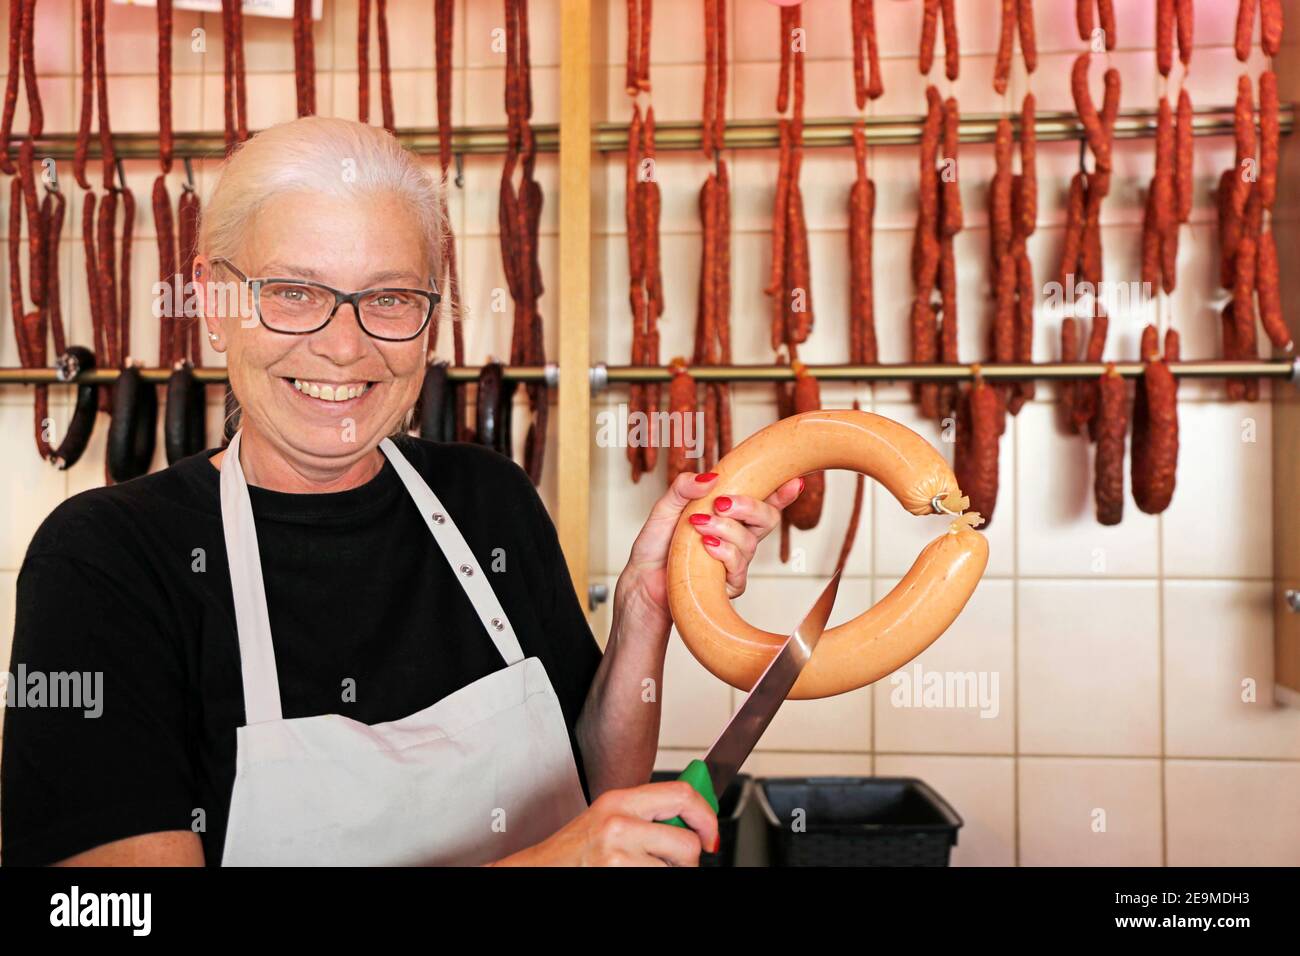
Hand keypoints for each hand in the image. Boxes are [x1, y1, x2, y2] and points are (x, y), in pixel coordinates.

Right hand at [488, 781, 719, 866]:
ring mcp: (617, 855)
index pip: (682, 795)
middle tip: (674, 864)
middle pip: (687, 843)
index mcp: (620, 800)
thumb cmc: (574, 850)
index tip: (712, 835)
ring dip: (667, 875)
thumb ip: (647, 814)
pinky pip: (657, 881)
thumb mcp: (609, 818)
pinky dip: (651, 882)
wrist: (542, 870)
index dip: (707, 816)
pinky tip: (630, 877)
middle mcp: (619, 823)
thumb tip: (695, 817)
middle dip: (688, 861)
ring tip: (640, 870)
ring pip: (674, 871)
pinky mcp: (616, 876)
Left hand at [618, 471, 804, 629]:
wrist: (642, 579)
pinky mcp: (729, 583)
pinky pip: (738, 565)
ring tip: (698, 525)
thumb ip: (684, 488)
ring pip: (750, 541)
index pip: (762, 501)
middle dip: (750, 506)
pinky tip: (707, 546)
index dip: (783, 493)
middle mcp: (736, 536)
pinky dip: (724, 552)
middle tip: (722, 503)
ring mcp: (735, 560)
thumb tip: (711, 477)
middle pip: (766, 518)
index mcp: (727, 515)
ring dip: (726, 528)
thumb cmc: (655, 545)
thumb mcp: (666, 508)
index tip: (795, 481)